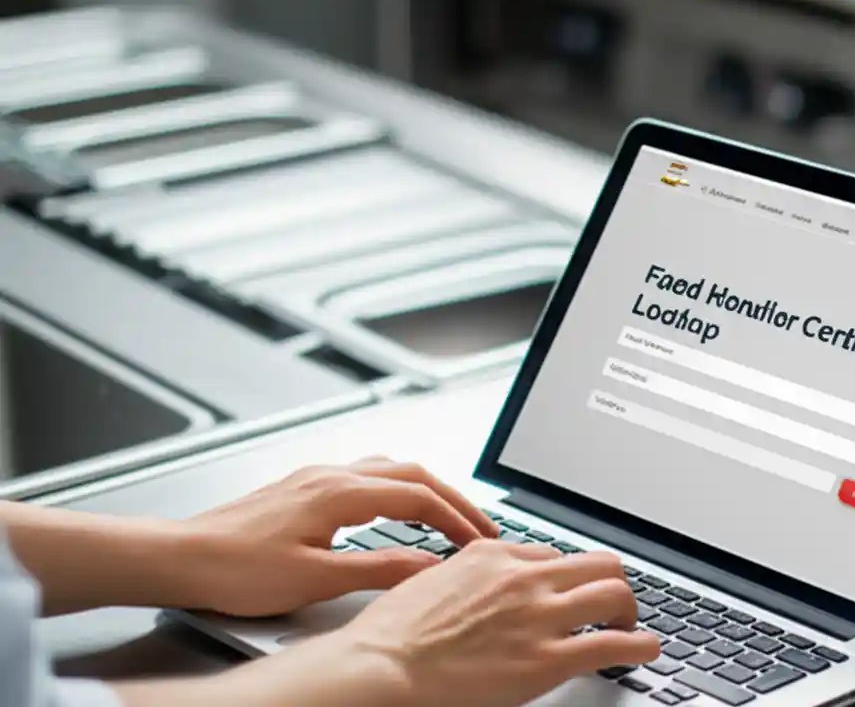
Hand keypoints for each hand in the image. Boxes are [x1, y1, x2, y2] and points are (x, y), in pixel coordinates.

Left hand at [182, 456, 499, 616]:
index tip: (480, 542)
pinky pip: (367, 476)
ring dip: (426, 490)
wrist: (180, 557)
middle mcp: (332, 475)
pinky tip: (394, 512)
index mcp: (341, 493)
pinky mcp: (303, 488)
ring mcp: (316, 477)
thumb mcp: (317, 579)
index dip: (458, 520)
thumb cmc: (235, 570)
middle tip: (480, 528)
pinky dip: (397, 490)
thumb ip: (380, 570)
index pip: (420, 498)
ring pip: (390, 470)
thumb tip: (429, 566)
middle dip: (453, 500)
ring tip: (447, 518)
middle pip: (413, 475)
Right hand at [324, 539, 661, 706]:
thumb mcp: (429, 582)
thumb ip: (464, 577)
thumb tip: (474, 583)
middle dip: (611, 582)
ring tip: (631, 627)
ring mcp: (539, 617)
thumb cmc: (392, 635)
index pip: (552, 555)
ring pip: (613, 594)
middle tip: (614, 602)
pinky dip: (640, 645)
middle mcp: (523, 578)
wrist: (382, 668)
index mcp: (493, 556)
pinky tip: (644, 649)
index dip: (567, 576)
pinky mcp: (547, 659)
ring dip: (630, 611)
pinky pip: (613, 644)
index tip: (572, 590)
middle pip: (596, 563)